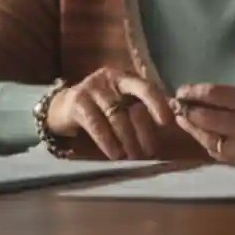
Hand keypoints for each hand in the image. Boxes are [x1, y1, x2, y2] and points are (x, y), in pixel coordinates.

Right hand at [47, 67, 173, 159]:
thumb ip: (141, 106)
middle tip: (150, 151)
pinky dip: (108, 142)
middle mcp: (110, 79)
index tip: (167, 122)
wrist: (62, 106)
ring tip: (134, 156)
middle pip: (131, 105)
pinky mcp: (78, 102)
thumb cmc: (100, 106)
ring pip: (116, 117)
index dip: (158, 104)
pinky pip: (97, 125)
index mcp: (125, 77)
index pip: (146, 87)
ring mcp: (92, 89)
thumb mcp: (120, 99)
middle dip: (143, 130)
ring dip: (127, 140)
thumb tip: (172, 120)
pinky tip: (115, 154)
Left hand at [171, 84, 234, 163]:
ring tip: (181, 120)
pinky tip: (199, 135)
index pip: (216, 94)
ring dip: (192, 128)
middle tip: (175, 105)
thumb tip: (204, 97)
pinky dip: (206, 142)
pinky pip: (218, 152)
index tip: (181, 90)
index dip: (194, 92)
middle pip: (208, 116)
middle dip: (187, 110)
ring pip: (209, 137)